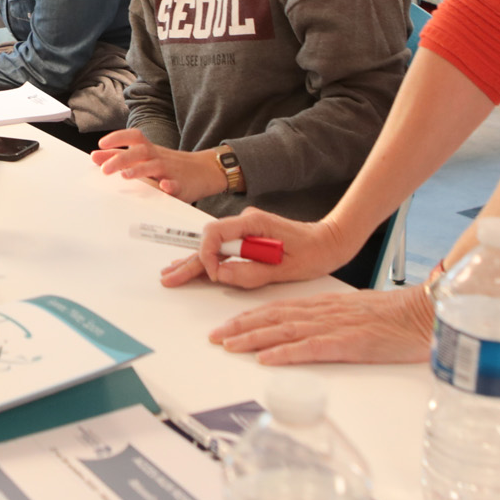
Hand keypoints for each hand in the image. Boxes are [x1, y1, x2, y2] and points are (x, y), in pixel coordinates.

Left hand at [91, 128, 226, 202]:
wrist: (205, 171)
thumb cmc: (169, 164)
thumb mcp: (144, 157)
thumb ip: (119, 156)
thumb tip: (95, 155)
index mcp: (148, 150)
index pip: (132, 137)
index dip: (117, 138)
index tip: (101, 144)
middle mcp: (157, 157)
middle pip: (139, 151)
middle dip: (121, 159)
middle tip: (105, 169)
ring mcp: (170, 170)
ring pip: (155, 166)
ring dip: (140, 170)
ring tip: (126, 175)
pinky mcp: (182, 185)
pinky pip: (176, 184)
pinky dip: (170, 185)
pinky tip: (164, 187)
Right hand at [160, 208, 357, 289]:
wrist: (330, 241)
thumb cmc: (314, 252)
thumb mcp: (284, 269)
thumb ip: (250, 272)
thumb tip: (220, 274)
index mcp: (253, 223)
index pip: (215, 234)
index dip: (208, 256)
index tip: (213, 275)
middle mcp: (245, 222)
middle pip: (209, 241)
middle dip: (189, 261)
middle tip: (169, 278)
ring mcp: (246, 229)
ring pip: (213, 245)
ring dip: (194, 261)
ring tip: (172, 274)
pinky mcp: (248, 237)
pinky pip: (223, 248)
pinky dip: (208, 259)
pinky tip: (192, 266)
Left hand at [207, 285, 435, 365]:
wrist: (424, 313)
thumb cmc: (395, 317)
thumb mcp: (355, 312)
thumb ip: (330, 319)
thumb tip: (308, 332)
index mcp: (324, 305)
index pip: (278, 309)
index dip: (249, 316)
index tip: (227, 324)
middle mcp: (323, 312)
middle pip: (274, 317)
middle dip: (241, 326)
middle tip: (215, 336)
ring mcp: (335, 327)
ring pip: (285, 331)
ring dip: (254, 339)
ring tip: (229, 345)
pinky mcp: (349, 344)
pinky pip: (311, 348)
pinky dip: (286, 353)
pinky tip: (267, 358)